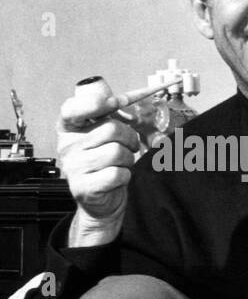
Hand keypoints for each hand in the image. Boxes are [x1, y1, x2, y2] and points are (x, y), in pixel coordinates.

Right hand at [57, 82, 144, 244]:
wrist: (101, 199)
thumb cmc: (105, 162)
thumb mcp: (103, 135)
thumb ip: (109, 115)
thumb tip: (121, 98)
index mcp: (69, 128)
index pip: (73, 108)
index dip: (96, 103)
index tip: (114, 103)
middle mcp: (67, 145)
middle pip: (111, 129)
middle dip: (129, 137)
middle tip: (127, 146)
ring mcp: (73, 166)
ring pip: (117, 152)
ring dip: (128, 159)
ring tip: (119, 163)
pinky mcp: (84, 187)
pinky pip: (118, 173)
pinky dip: (125, 175)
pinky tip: (116, 177)